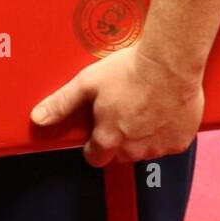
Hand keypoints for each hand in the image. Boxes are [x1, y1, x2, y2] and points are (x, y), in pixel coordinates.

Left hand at [29, 44, 203, 166]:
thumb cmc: (129, 70)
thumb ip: (62, 104)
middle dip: (118, 138)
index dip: (93, 144)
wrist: (170, 62)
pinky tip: (161, 109)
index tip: (97, 129)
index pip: (94, 158)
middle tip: (121, 110)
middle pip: (120, 154)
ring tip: (142, 105)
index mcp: (108, 139)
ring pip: (144, 150)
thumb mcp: (87, 83)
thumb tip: (38, 118)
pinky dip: (164, 132)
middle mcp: (134, 150)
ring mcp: (159, 148)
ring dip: (141, 136)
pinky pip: (168, 143)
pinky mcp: (181, 142)